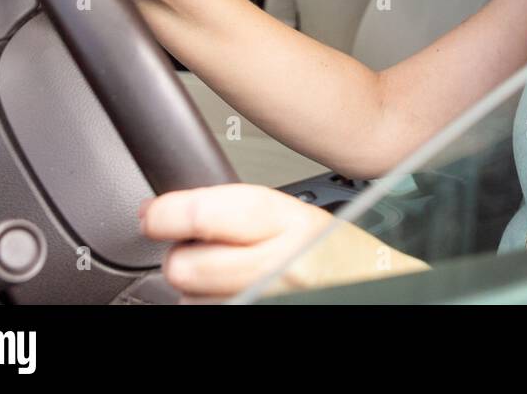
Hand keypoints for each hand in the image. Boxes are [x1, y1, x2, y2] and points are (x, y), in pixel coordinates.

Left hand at [140, 184, 428, 299]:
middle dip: (182, 257)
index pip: (202, 216)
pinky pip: (210, 314)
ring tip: (233, 274)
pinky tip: (237, 292)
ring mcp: (267, 299)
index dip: (165, 215)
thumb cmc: (341, 252)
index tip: (152, 216)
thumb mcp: (299, 212)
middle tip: (197, 248)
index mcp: (285, 221)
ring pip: (190, 300)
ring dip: (199, 288)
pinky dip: (214, 305)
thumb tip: (176, 211)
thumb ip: (242, 210)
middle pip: (184, 266)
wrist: (374, 282)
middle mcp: (276, 266)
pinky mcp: (258, 316)